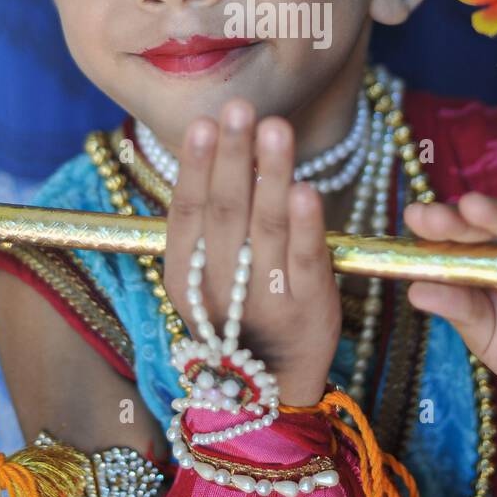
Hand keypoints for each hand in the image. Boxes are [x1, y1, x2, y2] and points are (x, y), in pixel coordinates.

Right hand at [162, 98, 342, 407]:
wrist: (271, 387)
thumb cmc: (238, 311)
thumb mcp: (206, 275)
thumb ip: (209, 219)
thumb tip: (218, 140)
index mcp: (187, 276)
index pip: (188, 212)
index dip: (196, 167)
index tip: (205, 122)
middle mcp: (221, 287)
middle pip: (226, 212)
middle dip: (234, 156)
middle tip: (241, 108)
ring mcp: (266, 297)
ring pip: (267, 227)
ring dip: (271, 174)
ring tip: (276, 128)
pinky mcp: (309, 307)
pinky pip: (306, 259)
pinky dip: (306, 225)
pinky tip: (305, 189)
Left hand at [403, 193, 496, 417]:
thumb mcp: (485, 335)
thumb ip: (459, 308)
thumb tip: (414, 291)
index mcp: (486, 262)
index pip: (459, 237)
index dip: (438, 225)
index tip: (414, 216)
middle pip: (488, 226)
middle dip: (461, 218)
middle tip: (435, 215)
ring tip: (473, 206)